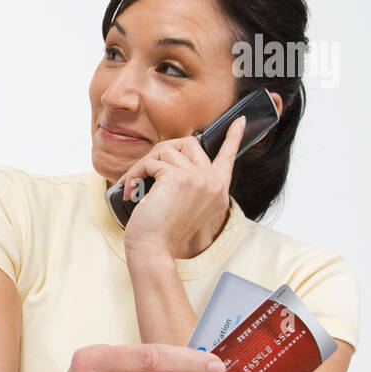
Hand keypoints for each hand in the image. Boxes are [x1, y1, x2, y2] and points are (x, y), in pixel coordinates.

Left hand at [115, 116, 244, 258]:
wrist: (154, 250)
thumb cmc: (163, 234)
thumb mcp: (185, 207)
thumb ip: (189, 185)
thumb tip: (173, 161)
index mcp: (218, 192)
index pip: (228, 158)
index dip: (233, 137)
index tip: (240, 121)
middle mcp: (213, 183)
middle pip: (189, 144)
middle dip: (162, 152)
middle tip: (146, 170)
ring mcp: (198, 179)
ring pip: (167, 150)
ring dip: (144, 164)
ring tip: (133, 183)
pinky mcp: (178, 177)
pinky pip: (151, 162)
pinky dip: (135, 172)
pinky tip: (130, 188)